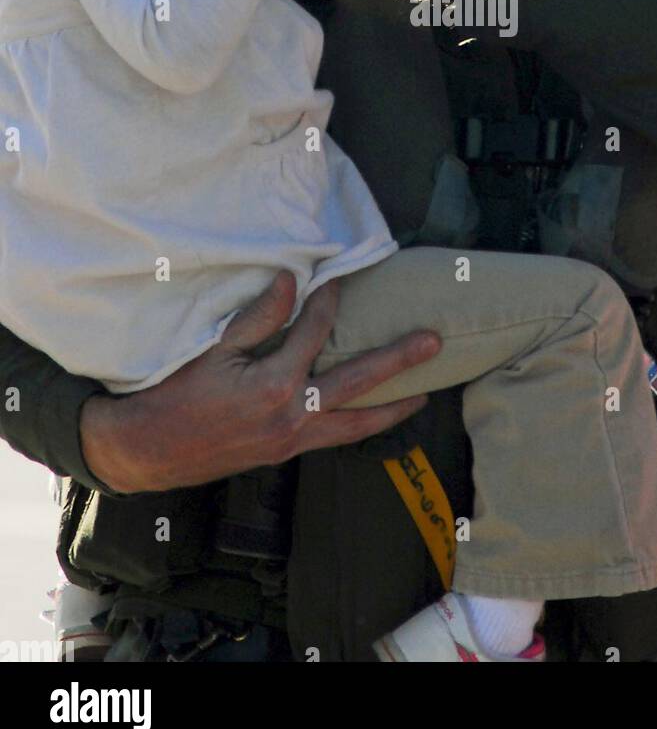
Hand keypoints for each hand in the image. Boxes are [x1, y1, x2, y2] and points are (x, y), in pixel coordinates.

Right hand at [79, 271, 441, 492]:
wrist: (149, 451)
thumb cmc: (176, 394)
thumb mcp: (212, 349)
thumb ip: (258, 317)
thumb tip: (293, 281)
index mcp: (274, 385)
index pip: (314, 331)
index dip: (328, 299)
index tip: (341, 275)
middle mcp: (293, 416)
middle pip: (359, 384)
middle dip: (400, 361)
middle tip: (435, 342)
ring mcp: (293, 439)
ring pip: (356, 425)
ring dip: (393, 407)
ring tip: (426, 394)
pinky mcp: (287, 453)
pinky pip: (336, 438)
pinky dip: (361, 426)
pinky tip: (375, 416)